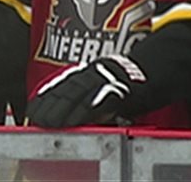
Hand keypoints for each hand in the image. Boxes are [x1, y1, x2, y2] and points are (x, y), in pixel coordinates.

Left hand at [27, 54, 145, 127]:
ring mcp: (108, 78)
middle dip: (50, 106)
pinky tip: (80, 117)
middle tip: (38, 120)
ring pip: (81, 93)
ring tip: (53, 122)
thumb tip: (74, 116)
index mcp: (88, 72)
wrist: (158, 68)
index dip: (45, 98)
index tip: (32, 111)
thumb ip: (88, 99)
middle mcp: (94, 72)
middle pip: (66, 89)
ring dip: (64, 110)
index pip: (61, 85)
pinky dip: (91, 108)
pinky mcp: (123, 88)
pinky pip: (104, 98)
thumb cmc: (132, 83)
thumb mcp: (105, 88)